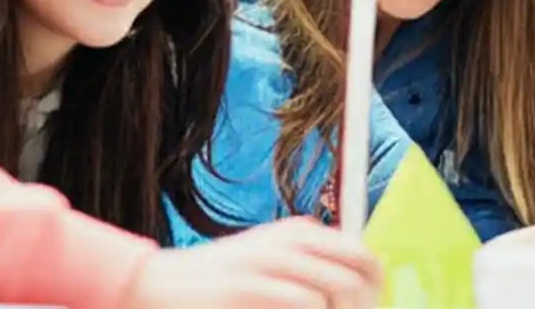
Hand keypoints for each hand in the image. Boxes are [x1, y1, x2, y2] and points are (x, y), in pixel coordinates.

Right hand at [125, 216, 381, 308]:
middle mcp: (287, 241)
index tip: (367, 307)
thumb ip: (310, 264)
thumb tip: (359, 283)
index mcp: (298, 232)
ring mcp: (267, 264)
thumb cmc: (221, 279)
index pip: (364, 257)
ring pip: (333, 290)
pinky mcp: (247, 289)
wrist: (160, 284)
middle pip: (355, 276)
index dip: (374, 289)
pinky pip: (303, 304)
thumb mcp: (270, 258)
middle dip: (360, 306)